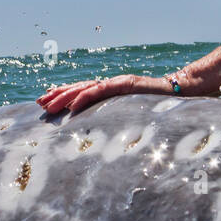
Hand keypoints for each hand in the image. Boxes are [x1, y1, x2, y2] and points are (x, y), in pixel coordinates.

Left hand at [37, 74, 171, 115]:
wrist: (180, 95)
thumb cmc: (157, 109)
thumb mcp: (130, 116)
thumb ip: (115, 121)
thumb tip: (100, 137)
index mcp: (109, 92)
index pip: (80, 92)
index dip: (61, 96)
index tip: (43, 103)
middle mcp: (110, 85)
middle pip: (77, 89)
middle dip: (57, 97)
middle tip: (39, 105)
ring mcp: (117, 83)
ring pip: (84, 88)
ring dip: (65, 97)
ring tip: (49, 106)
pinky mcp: (125, 85)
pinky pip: (101, 90)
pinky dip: (85, 97)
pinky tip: (72, 105)